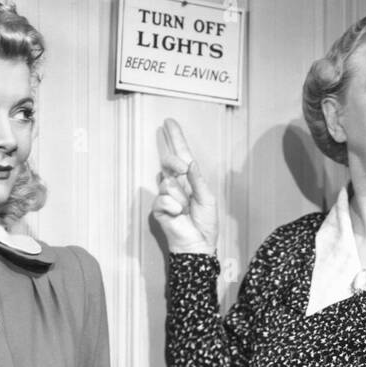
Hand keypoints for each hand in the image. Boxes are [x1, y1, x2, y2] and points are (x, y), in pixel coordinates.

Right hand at [151, 118, 218, 253]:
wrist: (198, 244)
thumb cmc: (205, 223)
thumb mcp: (207, 199)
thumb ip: (198, 180)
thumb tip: (190, 163)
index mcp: (188, 180)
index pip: (181, 154)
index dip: (175, 138)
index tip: (169, 122)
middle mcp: (175, 184)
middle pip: (169, 161)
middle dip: (176, 162)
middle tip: (182, 169)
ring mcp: (165, 195)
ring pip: (168, 183)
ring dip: (181, 197)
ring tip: (186, 210)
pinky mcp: (158, 208)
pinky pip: (164, 198)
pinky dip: (174, 207)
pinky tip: (179, 216)